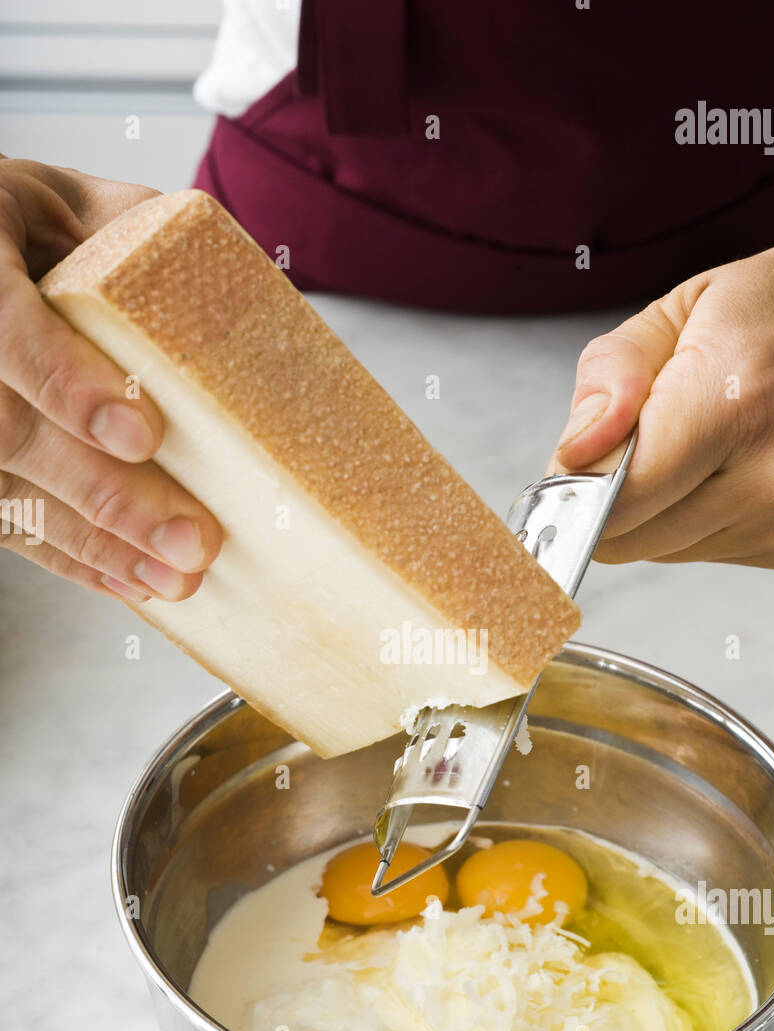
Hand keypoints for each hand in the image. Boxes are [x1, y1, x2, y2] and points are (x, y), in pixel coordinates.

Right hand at [0, 158, 220, 599]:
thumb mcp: (77, 201)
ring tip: (178, 581)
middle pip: (10, 432)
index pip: (5, 327)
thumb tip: (245, 287)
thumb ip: (139, 234)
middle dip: (105, 495)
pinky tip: (134, 583)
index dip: (68, 384)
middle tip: (192, 540)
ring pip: (6, 492)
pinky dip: (75, 560)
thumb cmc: (29, 223)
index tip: (143, 433)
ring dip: (97, 547)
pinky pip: (8, 523)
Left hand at [552, 229, 773, 566]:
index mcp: (737, 400)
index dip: (572, 489)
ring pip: (656, 552)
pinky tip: (721, 467)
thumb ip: (614, 374)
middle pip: (627, 538)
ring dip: (648, 510)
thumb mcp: (688, 305)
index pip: (618, 496)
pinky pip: (696, 553)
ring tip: (688, 445)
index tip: (557, 474)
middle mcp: (773, 474)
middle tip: (620, 445)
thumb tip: (571, 451)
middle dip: (603, 498)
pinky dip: (688, 519)